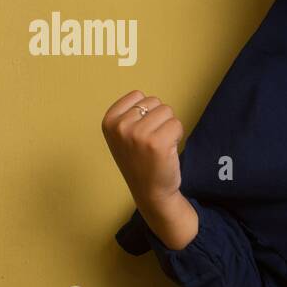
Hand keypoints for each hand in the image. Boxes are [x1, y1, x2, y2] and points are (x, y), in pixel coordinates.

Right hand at [101, 90, 185, 209]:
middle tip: (152, 141)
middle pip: (154, 102)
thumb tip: (145, 97)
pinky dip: (178, 135)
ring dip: (169, 126)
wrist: (150, 191)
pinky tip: (168, 150)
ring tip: (159, 145)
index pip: (138, 95)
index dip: (146, 112)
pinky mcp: (157, 142)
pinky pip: (177, 123)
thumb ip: (129, 115)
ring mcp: (137, 134)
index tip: (140, 132)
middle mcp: (120, 126)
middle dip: (159, 119)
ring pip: (167, 111)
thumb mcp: (122, 136)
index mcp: (109, 121)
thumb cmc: (140, 161)